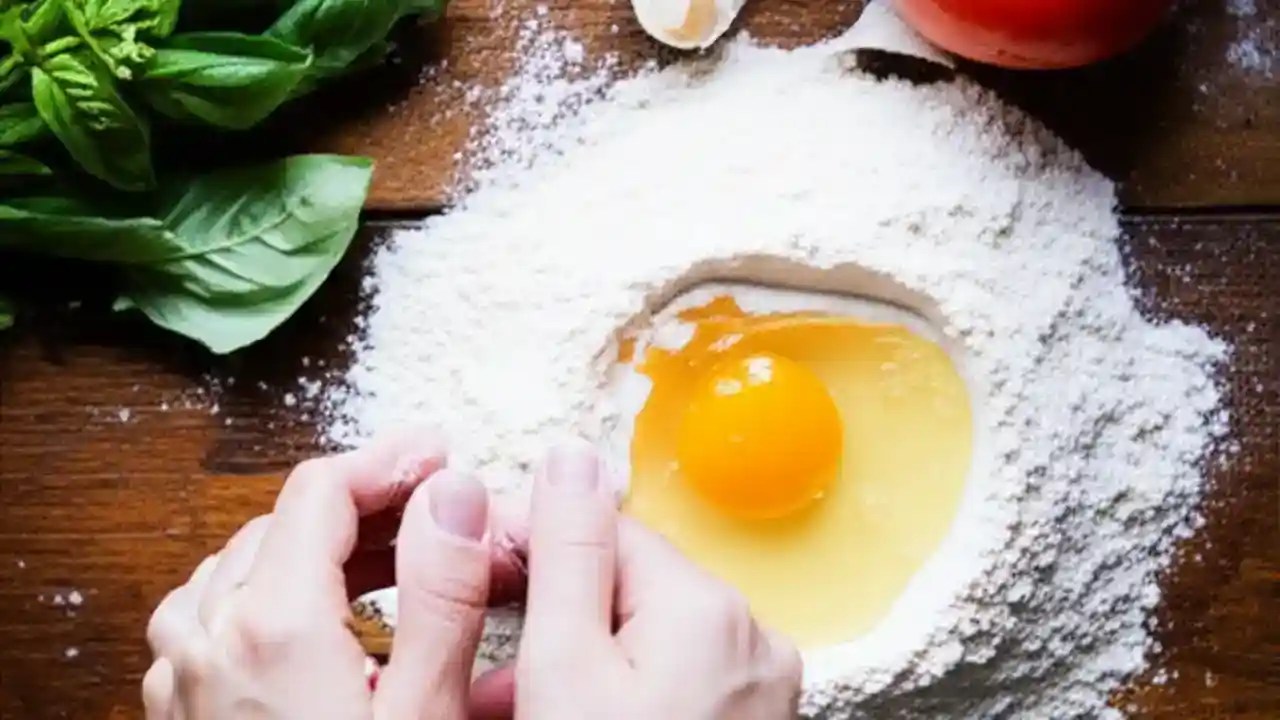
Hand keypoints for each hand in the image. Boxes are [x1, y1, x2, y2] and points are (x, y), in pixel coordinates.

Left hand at [143, 431, 524, 719]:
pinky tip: (323, 616)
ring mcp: (184, 673)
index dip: (391, 460)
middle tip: (436, 510)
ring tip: (391, 557)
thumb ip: (443, 595)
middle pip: (284, 521)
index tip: (441, 457)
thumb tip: (452, 493)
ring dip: (320, 544)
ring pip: (246, 562)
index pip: (322, 489)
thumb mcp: (427, 714)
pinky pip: (218, 611)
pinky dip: (277, 589)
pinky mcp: (182, 705)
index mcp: (270, 624)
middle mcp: (208, 637)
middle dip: (367, 504)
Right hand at [478, 440, 803, 719]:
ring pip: (648, 644)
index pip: (604, 531)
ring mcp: (760, 691)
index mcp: (709, 608)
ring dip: (584, 665)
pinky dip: (627, 698)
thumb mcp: (563, 668)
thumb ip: (566, 553)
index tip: (474, 578)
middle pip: (628, 589)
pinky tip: (585, 717)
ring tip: (521, 707)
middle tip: (491, 677)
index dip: (531, 549)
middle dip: (554, 619)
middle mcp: (753, 639)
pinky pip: (677, 687)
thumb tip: (571, 458)